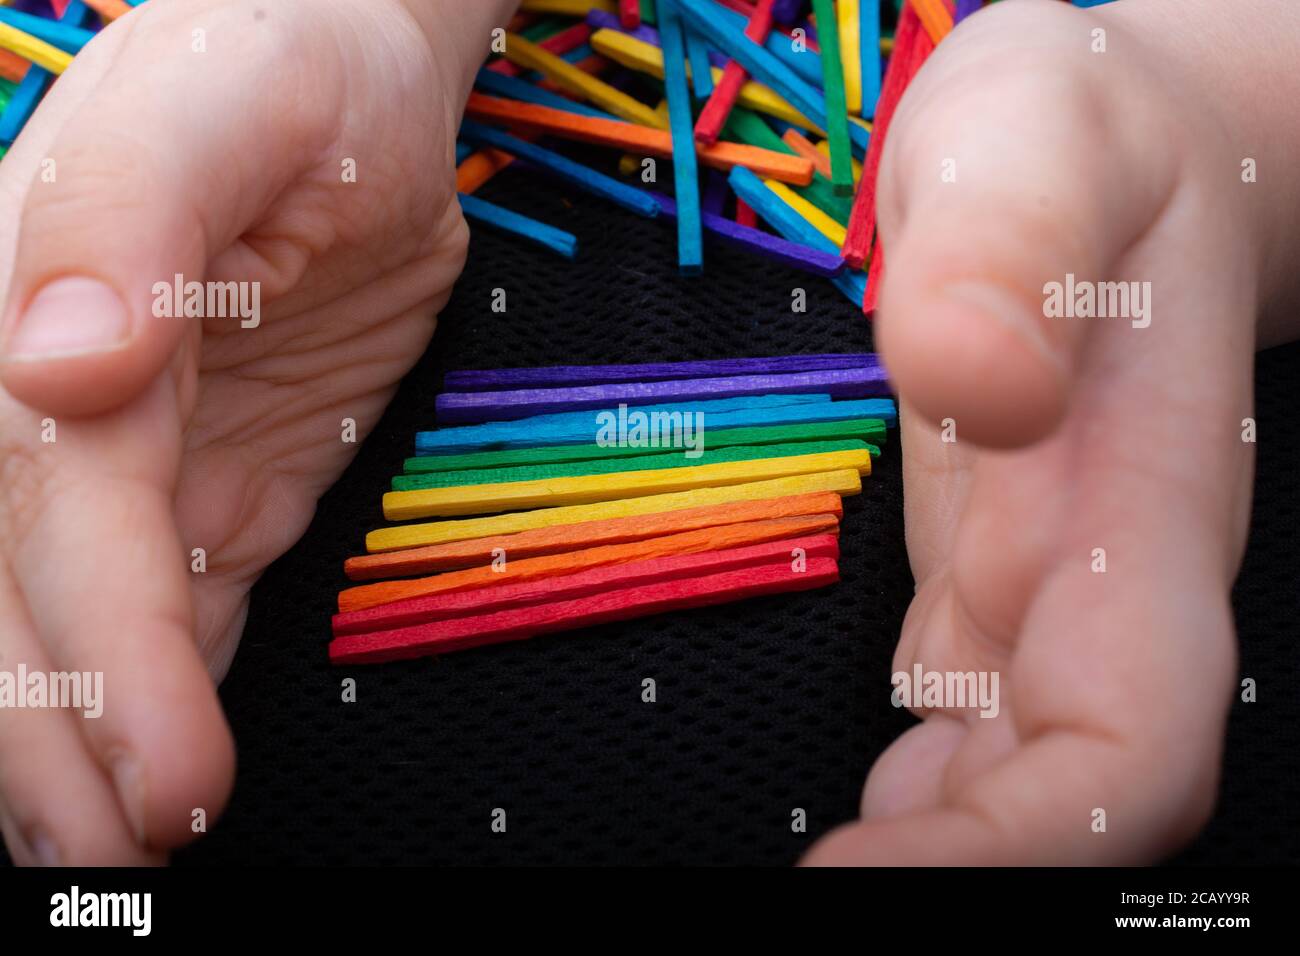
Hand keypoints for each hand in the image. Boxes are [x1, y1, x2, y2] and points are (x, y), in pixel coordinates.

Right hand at [0, 0, 502, 863]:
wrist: (343, 77)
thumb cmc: (282, 67)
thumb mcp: (219, 103)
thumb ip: (132, 217)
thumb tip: (64, 367)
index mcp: (32, 320)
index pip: (60, 519)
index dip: (103, 656)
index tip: (163, 774)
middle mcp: (63, 405)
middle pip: (38, 598)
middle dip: (73, 742)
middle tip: (139, 854)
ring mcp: (140, 454)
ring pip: (89, 621)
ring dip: (95, 745)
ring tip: (129, 848)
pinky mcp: (212, 479)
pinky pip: (179, 601)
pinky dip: (169, 689)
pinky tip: (165, 758)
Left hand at [806, 0, 1281, 863]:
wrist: (1098, 149)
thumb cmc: (1073, 132)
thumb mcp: (1032, 132)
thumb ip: (1006, 240)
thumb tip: (976, 384)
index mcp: (1136, 501)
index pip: (1128, 742)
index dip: (1022, 844)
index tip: (858, 874)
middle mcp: (1098, 577)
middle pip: (1069, 795)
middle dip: (954, 880)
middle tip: (798, 898)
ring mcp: (1044, 590)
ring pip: (1016, 780)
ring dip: (926, 859)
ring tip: (805, 879)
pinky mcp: (986, 581)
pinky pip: (968, 730)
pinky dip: (918, 806)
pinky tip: (856, 830)